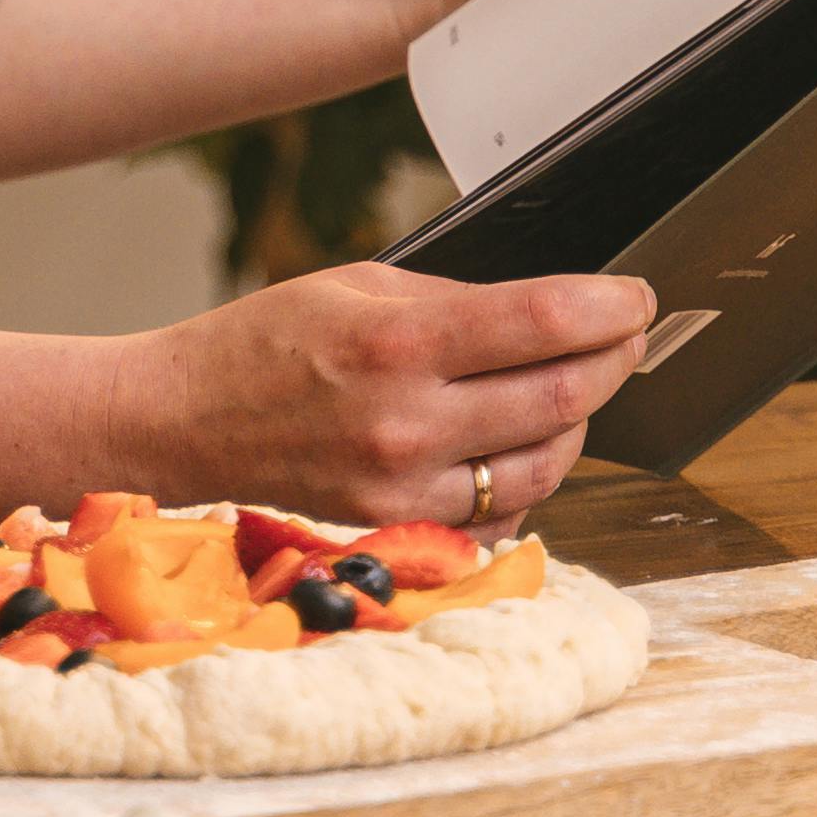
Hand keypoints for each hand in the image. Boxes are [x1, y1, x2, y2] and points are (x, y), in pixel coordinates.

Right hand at [131, 260, 660, 526]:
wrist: (181, 425)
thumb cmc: (261, 346)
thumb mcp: (355, 285)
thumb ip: (453, 301)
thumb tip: (546, 312)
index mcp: (397, 341)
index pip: (545, 320)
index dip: (611, 305)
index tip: (635, 296)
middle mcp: (408, 422)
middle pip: (564, 395)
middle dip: (616, 358)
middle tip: (627, 335)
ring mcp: (406, 487)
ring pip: (547, 461)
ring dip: (581, 419)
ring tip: (578, 385)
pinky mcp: (402, 530)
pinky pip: (503, 512)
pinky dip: (529, 476)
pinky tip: (520, 443)